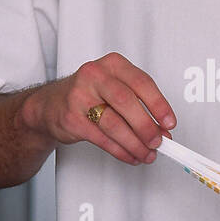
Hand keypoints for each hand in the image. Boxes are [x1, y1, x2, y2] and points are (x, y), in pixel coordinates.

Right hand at [18, 53, 175, 165]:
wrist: (50, 105)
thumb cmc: (89, 94)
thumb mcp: (115, 90)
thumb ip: (140, 107)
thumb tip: (163, 131)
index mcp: (113, 64)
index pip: (142, 83)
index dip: (159, 105)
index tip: (169, 123)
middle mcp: (95, 75)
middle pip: (127, 102)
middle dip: (146, 127)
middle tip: (158, 142)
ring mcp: (80, 96)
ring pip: (114, 124)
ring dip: (134, 144)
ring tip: (146, 154)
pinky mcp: (72, 118)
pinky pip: (102, 138)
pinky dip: (120, 150)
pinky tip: (130, 156)